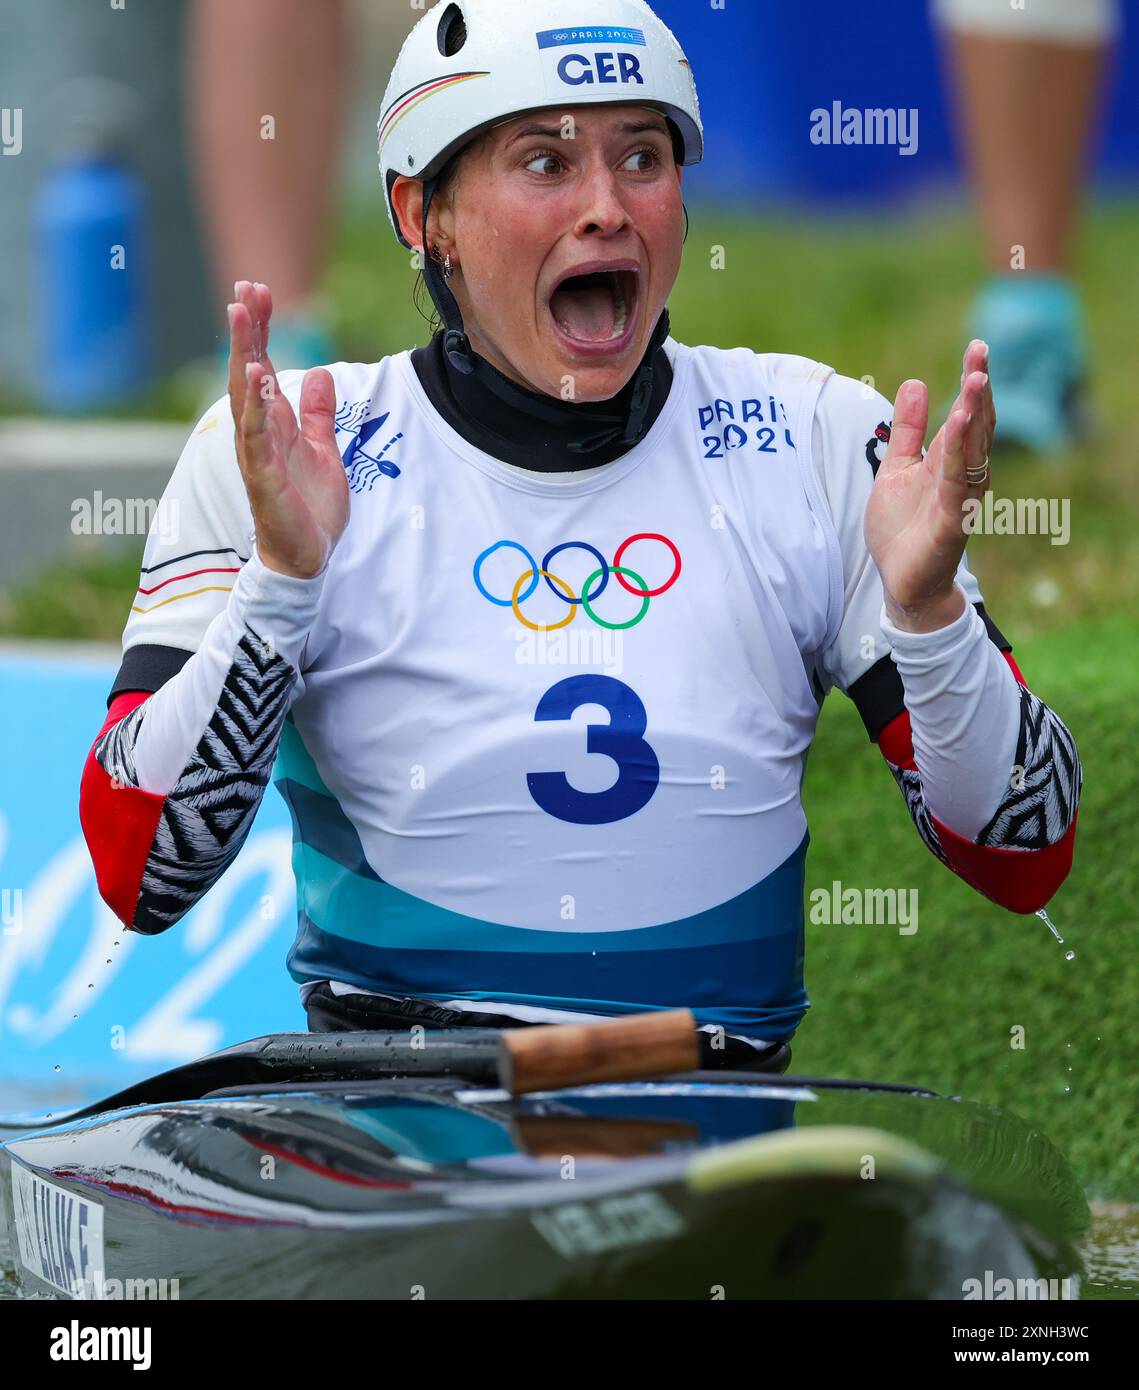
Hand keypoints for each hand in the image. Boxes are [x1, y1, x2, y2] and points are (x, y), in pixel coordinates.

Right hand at [227, 281, 348, 579]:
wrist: (306, 558)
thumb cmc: (309, 508)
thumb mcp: (324, 451)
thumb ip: (319, 414)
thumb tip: (323, 373)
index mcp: (275, 424)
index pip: (263, 368)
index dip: (260, 330)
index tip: (258, 291)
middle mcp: (260, 434)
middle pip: (248, 372)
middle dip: (247, 331)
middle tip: (244, 290)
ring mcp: (258, 454)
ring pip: (246, 398)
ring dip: (244, 356)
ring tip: (243, 318)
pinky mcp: (264, 478)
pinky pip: (257, 437)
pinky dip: (256, 406)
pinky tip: (257, 377)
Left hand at [864, 340, 995, 631]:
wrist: (903, 583)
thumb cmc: (903, 528)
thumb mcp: (897, 469)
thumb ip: (907, 430)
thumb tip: (914, 382)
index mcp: (951, 461)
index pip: (967, 414)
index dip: (972, 382)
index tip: (977, 347)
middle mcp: (963, 476)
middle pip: (976, 426)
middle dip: (978, 390)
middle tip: (981, 353)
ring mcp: (960, 499)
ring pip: (971, 451)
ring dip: (974, 417)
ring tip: (975, 382)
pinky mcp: (952, 523)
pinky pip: (956, 484)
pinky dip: (957, 457)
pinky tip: (958, 430)